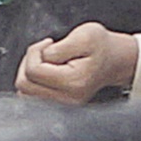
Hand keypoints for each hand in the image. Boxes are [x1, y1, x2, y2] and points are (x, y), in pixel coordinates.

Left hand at [16, 22, 140, 103]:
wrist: (116, 59)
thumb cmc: (102, 46)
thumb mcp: (85, 35)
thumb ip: (60, 48)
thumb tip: (41, 58)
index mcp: (73, 82)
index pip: (33, 71)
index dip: (35, 51)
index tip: (48, 43)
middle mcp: (68, 99)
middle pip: (25, 85)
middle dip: (29, 62)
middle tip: (45, 51)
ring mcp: (64, 104)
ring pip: (25, 93)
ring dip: (29, 73)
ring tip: (45, 61)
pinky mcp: (59, 105)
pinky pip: (31, 96)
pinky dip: (33, 82)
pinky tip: (45, 71)